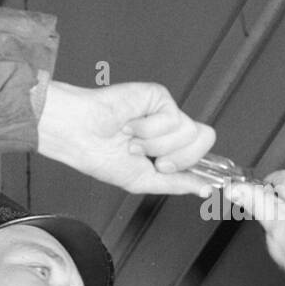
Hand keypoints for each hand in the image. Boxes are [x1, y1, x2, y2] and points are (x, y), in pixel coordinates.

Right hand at [37, 78, 215, 195]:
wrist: (78, 135)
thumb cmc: (100, 154)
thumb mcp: (143, 180)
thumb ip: (176, 184)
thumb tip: (204, 189)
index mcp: (169, 147)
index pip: (203, 154)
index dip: (205, 166)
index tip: (206, 182)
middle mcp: (171, 128)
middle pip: (205, 140)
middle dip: (181, 159)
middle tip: (155, 162)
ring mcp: (166, 110)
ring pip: (189, 133)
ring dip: (157, 145)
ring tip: (133, 142)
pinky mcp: (159, 96)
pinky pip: (172, 118)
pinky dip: (148, 130)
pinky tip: (130, 126)